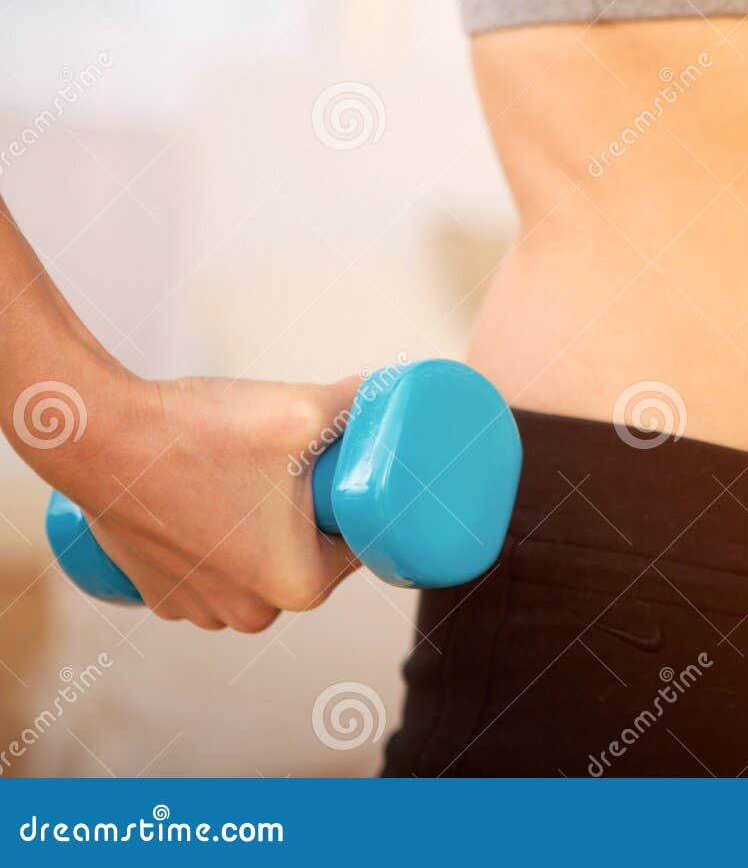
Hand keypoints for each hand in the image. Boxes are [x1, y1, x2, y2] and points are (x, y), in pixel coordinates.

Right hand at [36, 370, 362, 630]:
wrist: (96, 435)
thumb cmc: (199, 430)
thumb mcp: (302, 407)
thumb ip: (360, 399)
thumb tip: (396, 389)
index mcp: (300, 587)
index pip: (359, 543)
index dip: (360, 500)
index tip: (346, 464)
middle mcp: (250, 613)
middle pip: (311, 555)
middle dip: (312, 513)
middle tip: (298, 460)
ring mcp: (199, 610)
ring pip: (262, 562)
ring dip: (265, 527)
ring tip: (251, 474)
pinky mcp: (160, 595)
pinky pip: (214, 569)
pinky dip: (219, 541)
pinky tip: (219, 499)